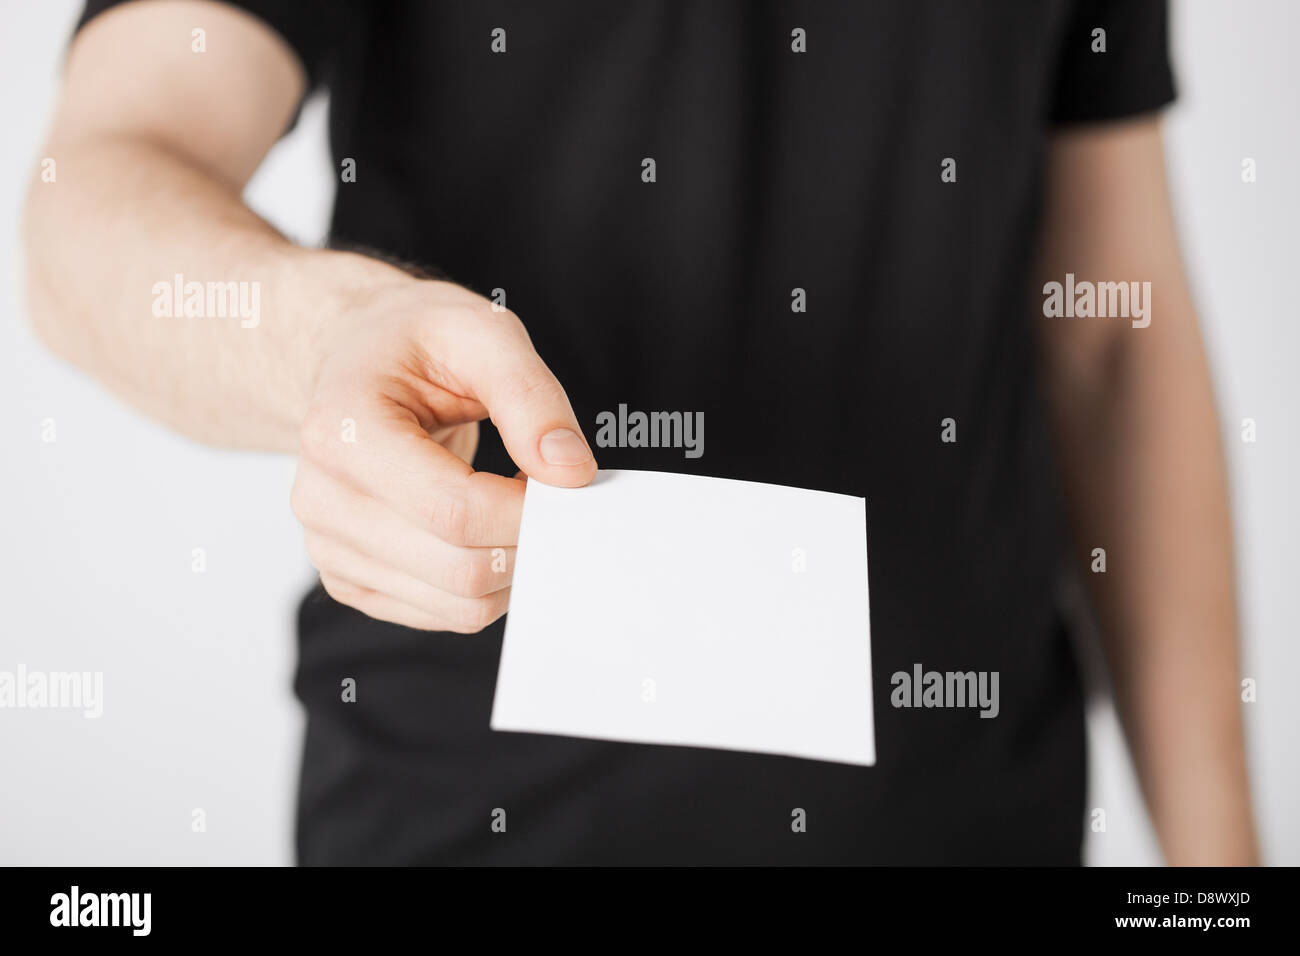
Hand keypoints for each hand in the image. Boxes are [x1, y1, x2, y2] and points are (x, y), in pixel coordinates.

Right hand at [290, 278, 595, 631]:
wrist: (358, 359)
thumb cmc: (418, 342)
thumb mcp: (483, 333)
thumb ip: (532, 398)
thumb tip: (571, 473)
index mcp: (340, 430)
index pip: (453, 510)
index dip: (526, 511)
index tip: (566, 484)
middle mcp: (321, 497)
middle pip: (458, 567)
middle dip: (527, 543)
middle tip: (553, 500)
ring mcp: (329, 546)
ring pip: (457, 605)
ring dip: (513, 568)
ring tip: (517, 508)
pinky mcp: (350, 578)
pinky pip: (443, 615)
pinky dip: (488, 586)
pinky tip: (489, 533)